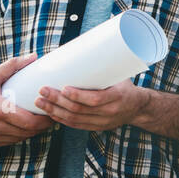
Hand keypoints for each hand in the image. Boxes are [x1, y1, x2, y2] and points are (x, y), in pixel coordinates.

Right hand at [0, 53, 54, 146]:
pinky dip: (19, 136)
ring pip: (20, 138)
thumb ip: (12, 66)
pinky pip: (9, 142)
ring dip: (32, 132)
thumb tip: (34, 57)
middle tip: (50, 117)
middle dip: (42, 126)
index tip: (53, 113)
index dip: (45, 120)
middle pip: (29, 132)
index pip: (31, 122)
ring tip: (40, 122)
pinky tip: (24, 128)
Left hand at [35, 80, 150, 131]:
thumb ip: (101, 69)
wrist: (139, 107)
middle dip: (58, 101)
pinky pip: (76, 125)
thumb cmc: (126, 86)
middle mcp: (110, 112)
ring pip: (74, 119)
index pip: (95, 100)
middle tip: (43, 91)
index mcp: (118, 97)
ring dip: (54, 111)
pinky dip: (61, 119)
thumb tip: (78, 51)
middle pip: (80, 110)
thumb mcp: (119, 76)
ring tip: (39, 102)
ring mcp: (102, 122)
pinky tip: (50, 113)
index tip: (63, 87)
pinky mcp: (96, 127)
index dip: (77, 95)